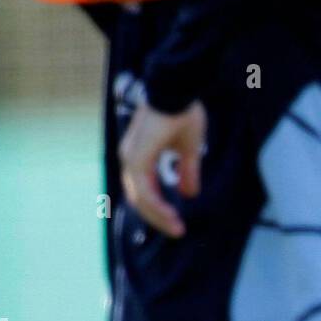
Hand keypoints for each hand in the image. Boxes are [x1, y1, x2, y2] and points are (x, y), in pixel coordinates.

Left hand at [118, 99, 206, 237]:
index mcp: (140, 156)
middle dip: (159, 217)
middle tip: (177, 230)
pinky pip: (144, 190)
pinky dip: (156, 205)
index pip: (145, 190)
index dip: (160, 208)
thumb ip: (187, 171)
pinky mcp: (137, 158)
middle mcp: (130, 159)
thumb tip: (189, 194)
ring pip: (140, 198)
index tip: (177, 222)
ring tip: (176, 228)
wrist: (177, 90)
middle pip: (140, 199)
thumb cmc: (183, 112)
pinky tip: (171, 214)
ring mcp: (131, 159)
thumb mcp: (189, 148)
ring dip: (158, 216)